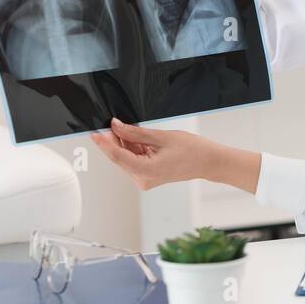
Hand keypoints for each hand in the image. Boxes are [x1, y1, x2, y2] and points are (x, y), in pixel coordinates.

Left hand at [91, 119, 259, 194]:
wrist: (209, 162)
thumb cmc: (193, 151)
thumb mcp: (161, 137)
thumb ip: (135, 133)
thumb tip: (116, 127)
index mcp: (146, 172)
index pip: (117, 156)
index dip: (104, 143)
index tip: (94, 132)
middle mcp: (143, 179)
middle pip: (120, 157)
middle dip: (116, 140)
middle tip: (117, 124)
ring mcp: (145, 179)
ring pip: (126, 158)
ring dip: (127, 144)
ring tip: (138, 132)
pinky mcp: (148, 176)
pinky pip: (134, 160)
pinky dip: (135, 149)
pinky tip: (142, 140)